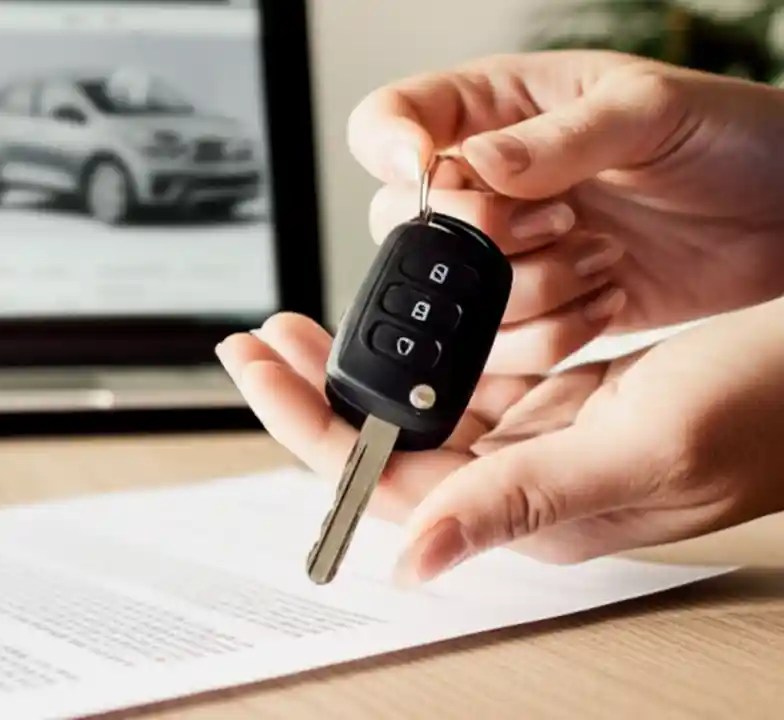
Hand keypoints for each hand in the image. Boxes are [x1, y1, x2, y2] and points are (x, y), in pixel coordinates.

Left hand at [217, 300, 783, 583]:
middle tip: (259, 342)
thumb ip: (521, 502)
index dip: (310, 429)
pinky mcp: (561, 401)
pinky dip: (418, 348)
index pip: (385, 483)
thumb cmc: (768, 406)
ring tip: (299, 328)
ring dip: (356, 367)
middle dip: (313, 392)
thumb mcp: (639, 449)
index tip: (259, 371)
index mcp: (530, 512)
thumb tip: (415, 558)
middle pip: (386, 446)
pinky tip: (391, 322)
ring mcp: (541, 441)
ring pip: (417, 411)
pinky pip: (465, 380)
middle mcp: (523, 483)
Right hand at [351, 51, 783, 373]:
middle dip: (479, 238)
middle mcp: (488, 183)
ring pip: (447, 297)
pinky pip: (497, 347)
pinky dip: (549, 336)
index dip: (386, 146)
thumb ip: (558, 140)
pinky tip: (609, 298)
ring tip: (602, 259)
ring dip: (524, 292)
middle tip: (561, 221)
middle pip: (406, 224)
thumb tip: (477, 165)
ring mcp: (507, 252)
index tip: (420, 169)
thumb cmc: (730, 138)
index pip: (392, 121)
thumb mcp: (651, 112)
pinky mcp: (536, 311)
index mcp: (497, 110)